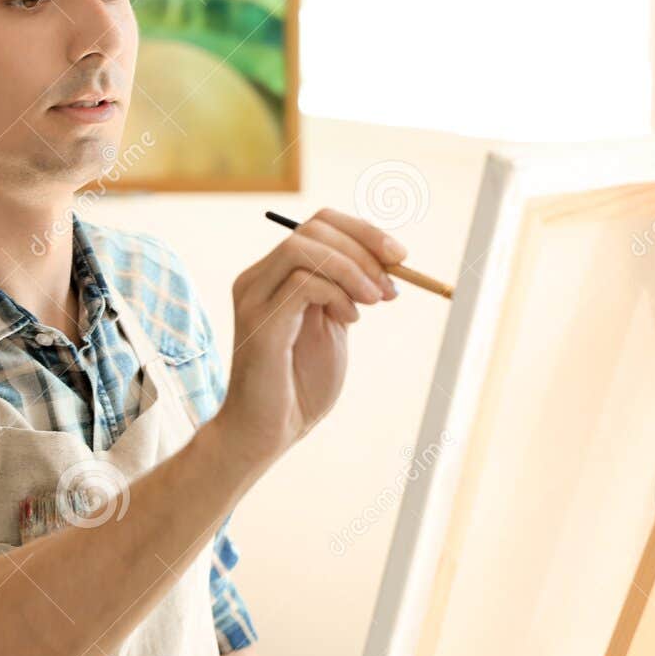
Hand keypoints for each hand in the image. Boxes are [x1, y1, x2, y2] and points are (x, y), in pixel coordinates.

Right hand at [214, 208, 405, 471]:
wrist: (271, 430)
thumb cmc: (300, 384)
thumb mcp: (333, 326)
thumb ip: (346, 291)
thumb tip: (384, 260)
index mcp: (273, 275)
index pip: (317, 224)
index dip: (363, 231)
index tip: (400, 256)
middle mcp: (258, 279)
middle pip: (314, 228)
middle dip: (364, 248)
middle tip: (392, 284)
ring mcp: (255, 297)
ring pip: (305, 247)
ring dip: (352, 269)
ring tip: (375, 300)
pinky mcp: (261, 321)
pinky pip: (303, 282)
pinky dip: (337, 293)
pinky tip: (349, 320)